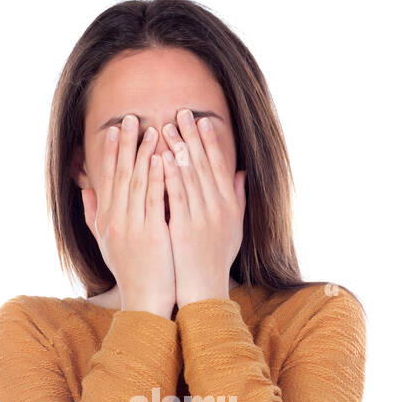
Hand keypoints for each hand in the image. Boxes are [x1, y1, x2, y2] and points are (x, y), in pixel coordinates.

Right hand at [81, 114, 176, 317]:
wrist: (145, 300)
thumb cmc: (131, 272)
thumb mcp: (106, 244)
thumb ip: (94, 216)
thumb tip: (85, 191)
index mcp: (106, 222)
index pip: (108, 179)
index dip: (112, 153)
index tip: (115, 130)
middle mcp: (115, 222)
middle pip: (120, 175)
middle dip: (125, 145)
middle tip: (130, 118)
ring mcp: (132, 227)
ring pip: (137, 183)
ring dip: (143, 154)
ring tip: (150, 130)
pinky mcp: (151, 234)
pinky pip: (153, 199)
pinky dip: (156, 177)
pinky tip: (161, 157)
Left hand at [161, 109, 245, 307]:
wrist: (205, 289)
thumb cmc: (216, 260)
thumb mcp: (234, 229)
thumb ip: (239, 199)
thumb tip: (242, 174)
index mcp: (229, 206)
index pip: (219, 166)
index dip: (210, 142)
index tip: (201, 121)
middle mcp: (218, 208)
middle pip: (203, 165)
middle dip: (191, 137)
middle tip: (181, 112)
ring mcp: (201, 218)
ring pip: (188, 176)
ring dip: (177, 149)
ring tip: (167, 127)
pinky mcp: (184, 228)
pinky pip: (176, 196)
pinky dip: (168, 175)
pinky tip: (160, 158)